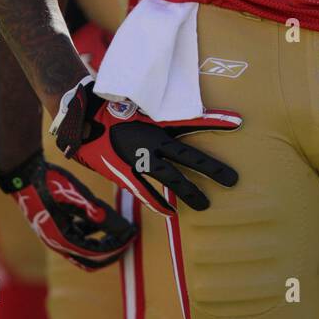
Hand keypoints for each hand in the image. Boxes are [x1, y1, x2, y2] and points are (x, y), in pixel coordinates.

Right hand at [0, 148, 136, 269]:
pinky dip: (89, 234)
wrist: (23, 173)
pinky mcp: (53, 227)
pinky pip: (75, 238)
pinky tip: (97, 220)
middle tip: (128, 238)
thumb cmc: (51, 183)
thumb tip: (126, 230)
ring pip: (83, 250)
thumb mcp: (80, 197)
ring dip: (102, 243)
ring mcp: (53, 237)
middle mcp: (57, 244)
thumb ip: (102, 214)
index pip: (98, 253)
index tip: (133, 233)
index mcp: (63, 240)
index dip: (118, 244)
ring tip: (118, 229)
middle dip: (111, 252)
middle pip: (90, 260)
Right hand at [51, 76, 240, 215]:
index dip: (215, 122)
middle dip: (212, 168)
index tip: (238, 123)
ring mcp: (139, 159)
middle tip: (234, 179)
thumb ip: (155, 111)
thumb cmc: (110, 105)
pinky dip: (157, 202)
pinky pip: (144, 191)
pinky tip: (171, 213)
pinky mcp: (123, 172)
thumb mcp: (137, 104)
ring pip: (171, 178)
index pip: (193, 121)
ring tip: (207, 205)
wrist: (79, 116)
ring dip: (189, 191)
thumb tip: (171, 106)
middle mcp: (153, 140)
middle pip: (189, 156)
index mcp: (158, 121)